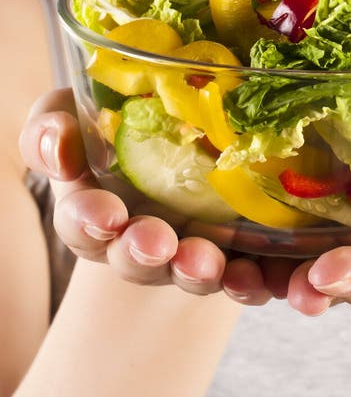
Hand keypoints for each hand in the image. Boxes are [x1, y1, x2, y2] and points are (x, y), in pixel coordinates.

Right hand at [18, 89, 273, 303]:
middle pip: (137, 256)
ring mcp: (189, 249)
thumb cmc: (116, 120)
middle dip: (144, 252)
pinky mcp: (237, 253)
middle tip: (157, 243)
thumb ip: (52, 128)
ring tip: (206, 263)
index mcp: (94, 208)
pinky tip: (254, 276)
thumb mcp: (74, 115)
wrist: (189, 129)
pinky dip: (248, 281)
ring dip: (196, 269)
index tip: (105, 215)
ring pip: (190, 269)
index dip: (89, 220)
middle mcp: (140, 238)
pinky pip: (243, 275)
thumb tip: (58, 141)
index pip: (82, 219)